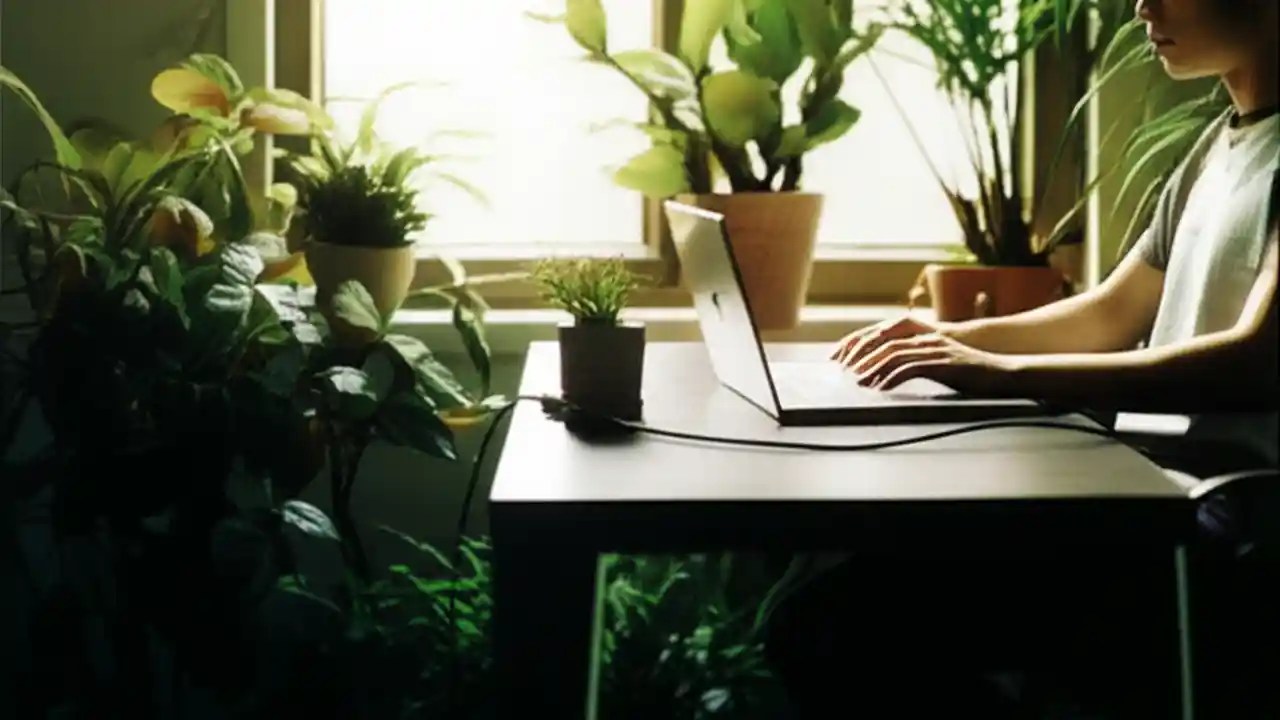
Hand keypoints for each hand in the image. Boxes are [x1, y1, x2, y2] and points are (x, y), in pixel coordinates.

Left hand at [852, 333, 1016, 392]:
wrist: (1002, 375)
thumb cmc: (970, 373)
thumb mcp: (938, 364)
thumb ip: (914, 364)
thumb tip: (885, 378)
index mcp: (922, 336)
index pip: (881, 336)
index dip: (858, 345)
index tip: (839, 360)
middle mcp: (926, 338)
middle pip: (883, 343)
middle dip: (859, 357)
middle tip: (842, 373)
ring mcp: (935, 349)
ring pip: (894, 354)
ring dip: (873, 369)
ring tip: (858, 383)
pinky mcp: (943, 362)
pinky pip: (911, 368)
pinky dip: (892, 378)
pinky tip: (881, 389)